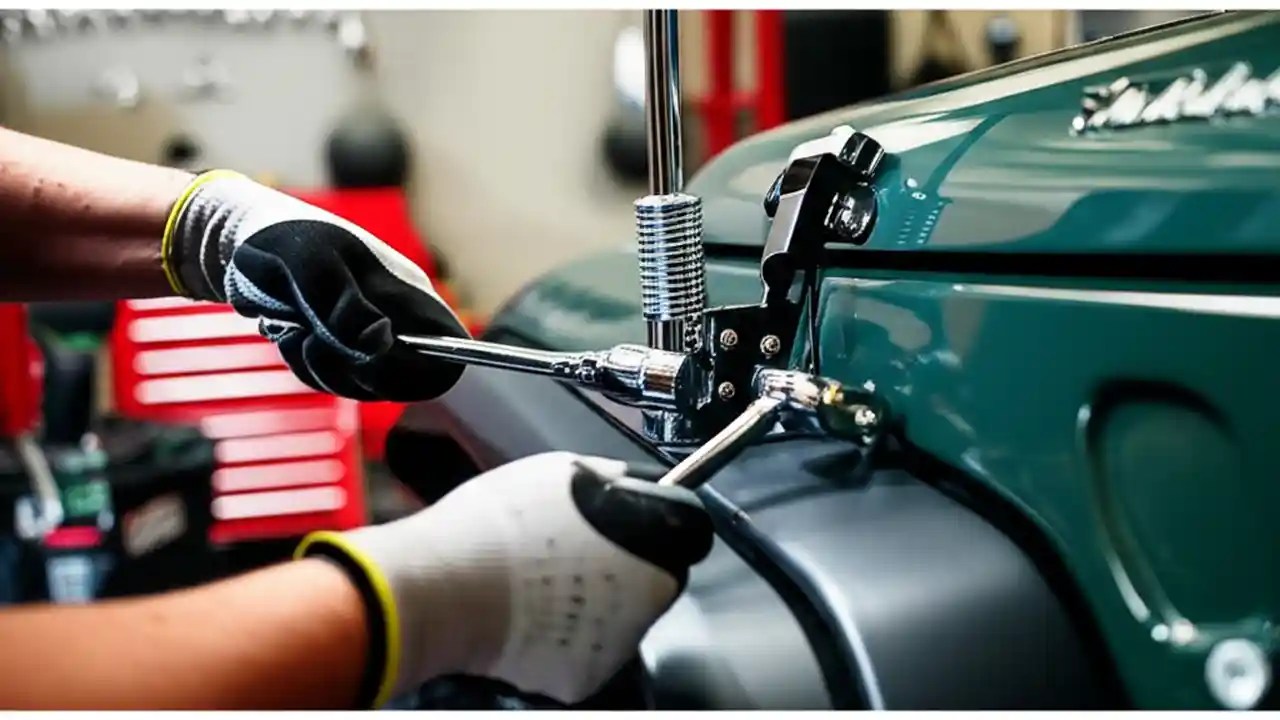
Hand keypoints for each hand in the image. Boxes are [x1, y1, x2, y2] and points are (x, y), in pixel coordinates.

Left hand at [163, 170, 469, 400]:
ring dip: (323, 367)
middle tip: (314, 338)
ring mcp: (367, 337)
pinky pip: (334, 381)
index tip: (371, 356)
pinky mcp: (338, 350)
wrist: (238, 240)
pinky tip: (289, 333)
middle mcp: (396, 319)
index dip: (420, 368)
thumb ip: (347, 307)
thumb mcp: (312, 264)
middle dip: (355, 370)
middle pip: (402, 380)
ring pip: (364, 385)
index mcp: (407, 292)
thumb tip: (381, 343)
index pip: (448, 350)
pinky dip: (306, 367)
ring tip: (294, 327)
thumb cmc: (280, 237)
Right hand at [296, 451, 713, 706]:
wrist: (438, 591)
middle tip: (574, 553)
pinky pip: (582, 653)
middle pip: (653, 582)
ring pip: (618, 622)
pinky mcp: (579, 681)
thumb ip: (609, 476)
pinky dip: (562, 638)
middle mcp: (645, 607)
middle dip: (625, 568)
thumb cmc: (496, 528)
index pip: (686, 534)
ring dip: (595, 604)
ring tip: (542, 582)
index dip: (658, 526)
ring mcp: (613, 649)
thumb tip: (627, 479)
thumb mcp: (561, 471)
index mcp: (650, 549)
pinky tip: (529, 615)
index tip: (635, 525)